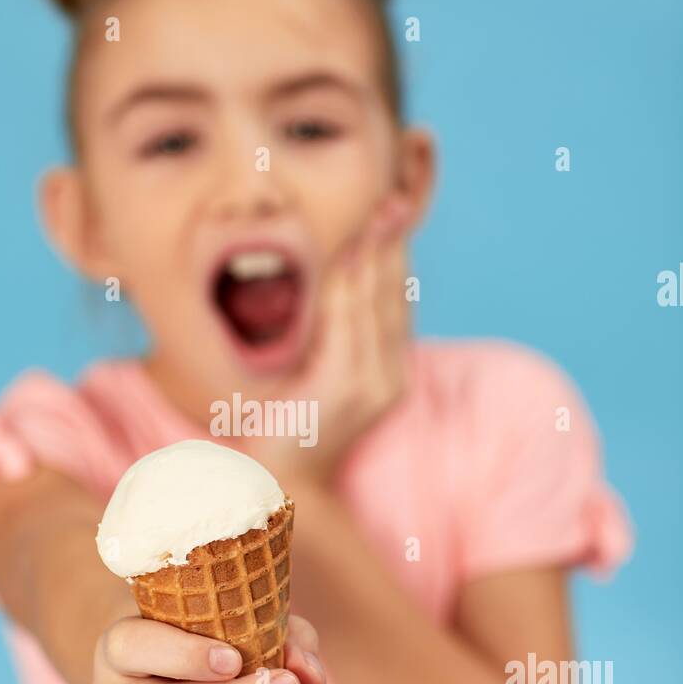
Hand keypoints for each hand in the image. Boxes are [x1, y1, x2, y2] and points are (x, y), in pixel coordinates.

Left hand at [251, 192, 412, 487]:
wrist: (285, 485)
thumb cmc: (292, 434)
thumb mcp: (319, 381)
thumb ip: (332, 344)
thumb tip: (332, 298)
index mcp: (386, 374)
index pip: (395, 302)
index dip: (396, 257)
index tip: (394, 214)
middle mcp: (388, 376)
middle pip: (395, 295)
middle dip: (395, 244)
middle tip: (395, 197)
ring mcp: (371, 382)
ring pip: (376, 302)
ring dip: (377, 252)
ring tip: (379, 211)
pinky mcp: (346, 386)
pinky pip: (349, 322)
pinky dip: (351, 283)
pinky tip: (351, 252)